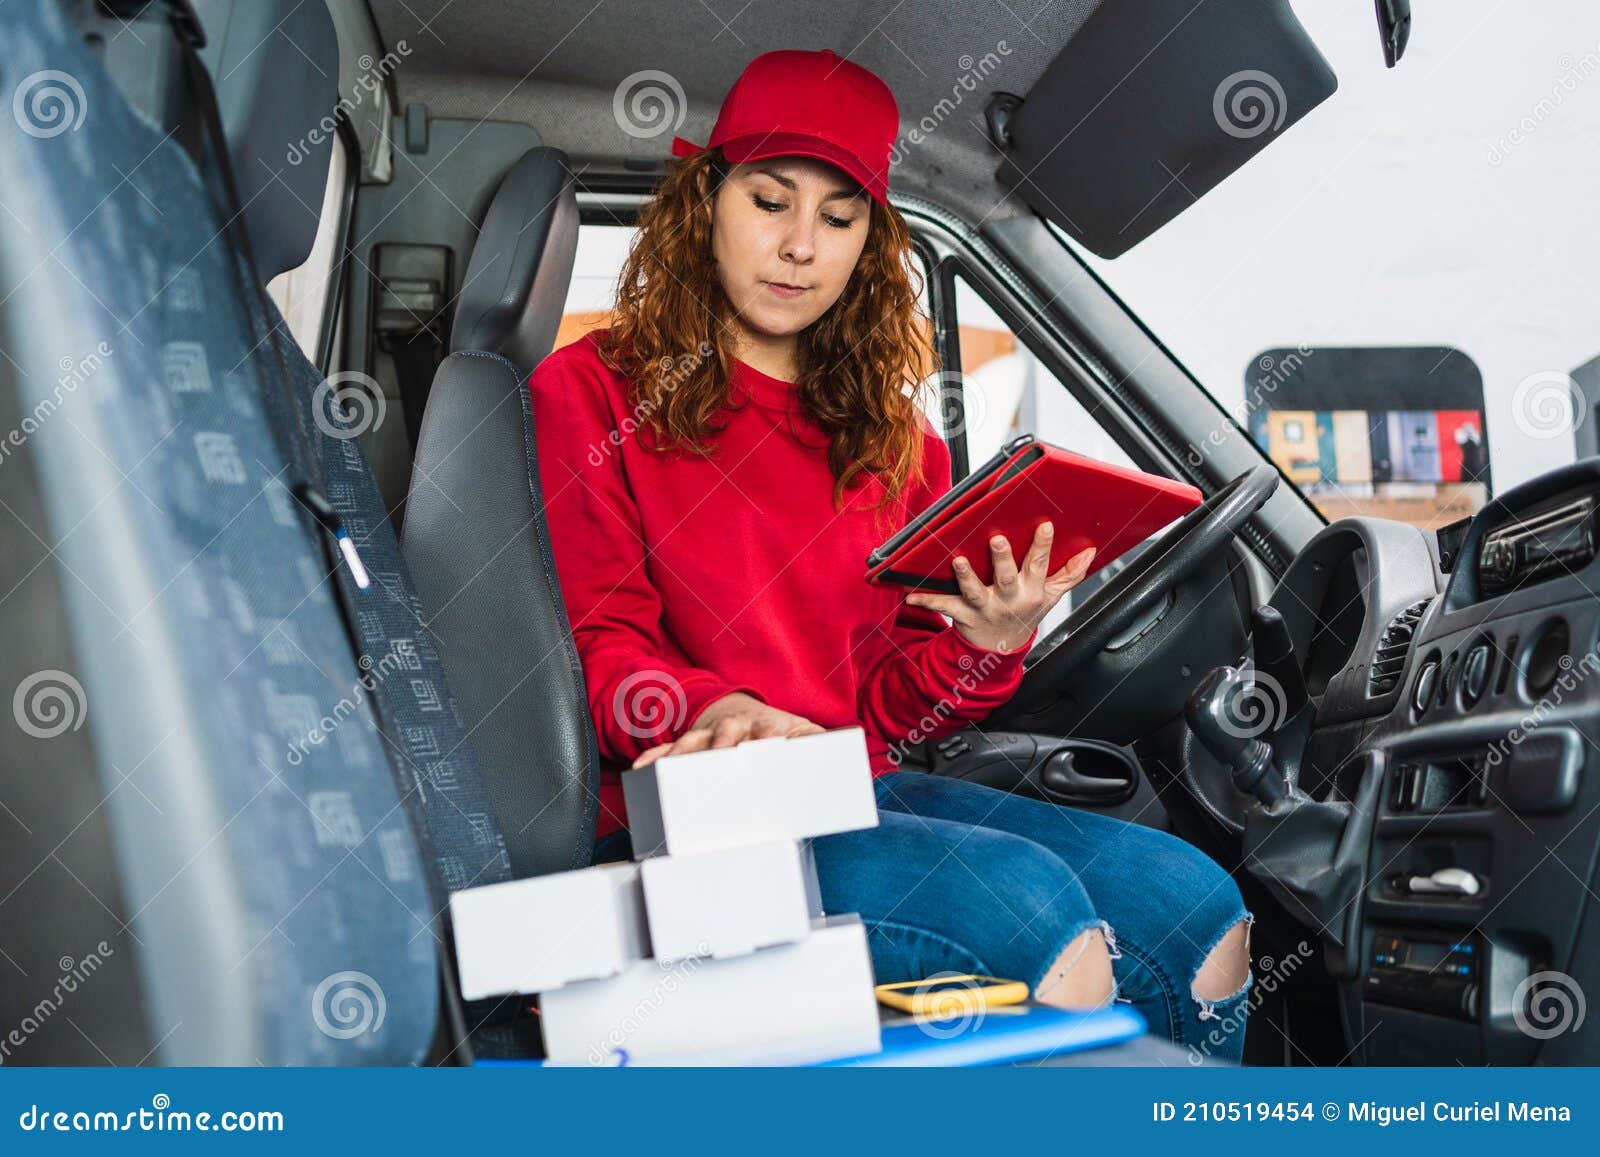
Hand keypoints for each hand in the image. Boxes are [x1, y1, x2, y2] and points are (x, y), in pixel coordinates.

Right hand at [630, 692, 824, 767]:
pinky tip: (642, 769)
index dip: (768, 740)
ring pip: (695, 741)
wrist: (751, 714)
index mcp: (769, 728)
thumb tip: (851, 767)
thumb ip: (821, 748)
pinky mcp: (693, 741)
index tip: (767, 748)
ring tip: (669, 771)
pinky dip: (655, 757)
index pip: (770, 732)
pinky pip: (670, 749)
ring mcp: (713, 732)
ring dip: (683, 754)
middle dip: (721, 747)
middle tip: (716, 762)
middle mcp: (739, 727)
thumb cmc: (781, 734)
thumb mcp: (806, 737)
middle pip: (727, 735)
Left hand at [905, 522, 1095, 652]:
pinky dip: (926, 600)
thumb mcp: (1051, 597)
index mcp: (1031, 590)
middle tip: (997, 540)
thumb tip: (1090, 552)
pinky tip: (910, 595)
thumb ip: (1070, 575)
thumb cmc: (1024, 614)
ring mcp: (985, 608)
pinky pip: (944, 606)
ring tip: (959, 561)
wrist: (1001, 650)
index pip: (1039, 566)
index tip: (1045, 525)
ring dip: (966, 577)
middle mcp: (1008, 599)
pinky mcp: (963, 615)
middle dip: (1002, 559)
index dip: (1043, 546)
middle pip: (1006, 577)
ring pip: (975, 591)